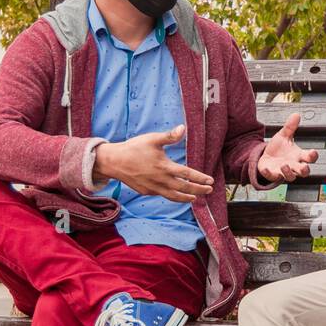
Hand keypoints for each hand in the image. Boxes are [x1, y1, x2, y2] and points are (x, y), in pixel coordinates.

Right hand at [94, 125, 212, 202]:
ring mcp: (154, 188)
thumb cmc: (133, 148)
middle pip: (184, 188)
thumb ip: (169, 136)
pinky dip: (172, 197)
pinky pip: (163, 195)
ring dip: (187, 198)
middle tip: (209, 190)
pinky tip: (176, 195)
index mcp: (164, 167)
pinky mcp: (147, 191)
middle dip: (199, 190)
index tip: (211, 180)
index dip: (200, 178)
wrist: (114, 162)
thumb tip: (183, 128)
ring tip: (195, 198)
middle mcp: (161, 180)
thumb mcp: (152, 139)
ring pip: (174, 196)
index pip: (187, 174)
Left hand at [257, 112, 318, 182]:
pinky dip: (270, 173)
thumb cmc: (278, 148)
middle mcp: (294, 166)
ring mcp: (284, 172)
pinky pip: (273, 176)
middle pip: (304, 172)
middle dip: (305, 170)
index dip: (313, 156)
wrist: (265, 157)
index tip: (313, 152)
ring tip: (284, 165)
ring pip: (290, 177)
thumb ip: (290, 127)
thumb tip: (296, 115)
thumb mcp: (283, 136)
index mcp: (299, 156)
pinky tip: (266, 168)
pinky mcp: (273, 175)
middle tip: (304, 167)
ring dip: (288, 172)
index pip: (310, 158)